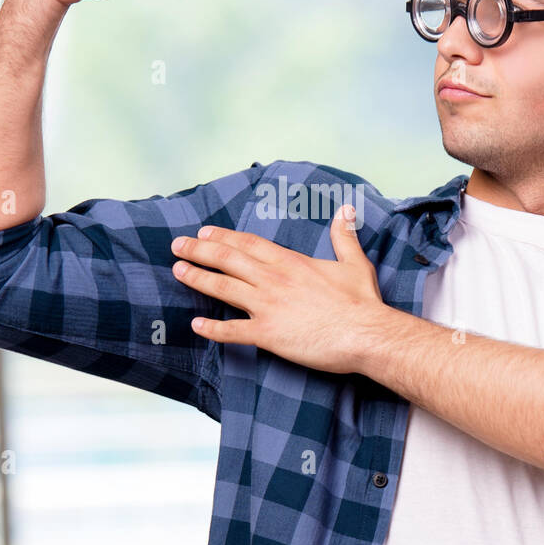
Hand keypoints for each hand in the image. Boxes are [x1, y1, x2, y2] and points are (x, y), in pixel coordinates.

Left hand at [170, 204, 391, 373]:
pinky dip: (213, 328)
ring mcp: (268, 306)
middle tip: (177, 246)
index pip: (249, 244)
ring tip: (178, 272)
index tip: (204, 232)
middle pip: (228, 260)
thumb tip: (347, 209)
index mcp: (290, 262)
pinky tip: (196, 325)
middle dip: (199, 251)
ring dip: (198, 278)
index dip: (224, 237)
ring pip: (223, 288)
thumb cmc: (362, 302)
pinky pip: (233, 331)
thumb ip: (344, 235)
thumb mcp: (355, 262)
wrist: (366, 334)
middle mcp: (273, 280)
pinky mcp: (268, 334)